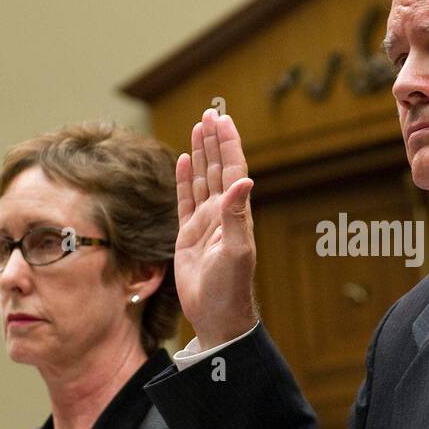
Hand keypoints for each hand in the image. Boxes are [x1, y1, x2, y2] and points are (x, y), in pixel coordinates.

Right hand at [174, 109, 257, 349]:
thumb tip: (244, 180)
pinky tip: (184, 160)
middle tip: (211, 113)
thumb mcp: (236, 251)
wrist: (217, 316)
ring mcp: (205, 223)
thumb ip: (237, 216)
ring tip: (199, 128)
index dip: (228, 144)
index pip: (232, 170)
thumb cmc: (231, 288)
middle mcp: (222, 214)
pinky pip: (185, 200)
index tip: (223, 120)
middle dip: (214, 141)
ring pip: (202, 180)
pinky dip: (185, 179)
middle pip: (217, 168)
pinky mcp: (189, 235)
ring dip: (201, 154)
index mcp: (235, 214)